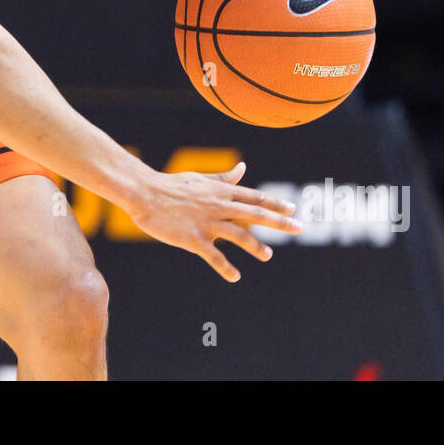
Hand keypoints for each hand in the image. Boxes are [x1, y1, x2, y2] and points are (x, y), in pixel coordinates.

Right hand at [124, 162, 300, 281]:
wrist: (144, 193)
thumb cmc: (170, 185)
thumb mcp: (201, 179)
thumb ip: (224, 178)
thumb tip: (243, 168)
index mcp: (220, 191)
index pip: (254, 197)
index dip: (274, 203)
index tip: (292, 209)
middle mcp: (218, 205)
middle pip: (255, 214)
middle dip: (279, 221)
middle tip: (299, 228)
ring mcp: (206, 222)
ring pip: (238, 236)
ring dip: (256, 247)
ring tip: (268, 255)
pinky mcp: (193, 238)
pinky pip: (213, 256)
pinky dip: (225, 267)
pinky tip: (235, 276)